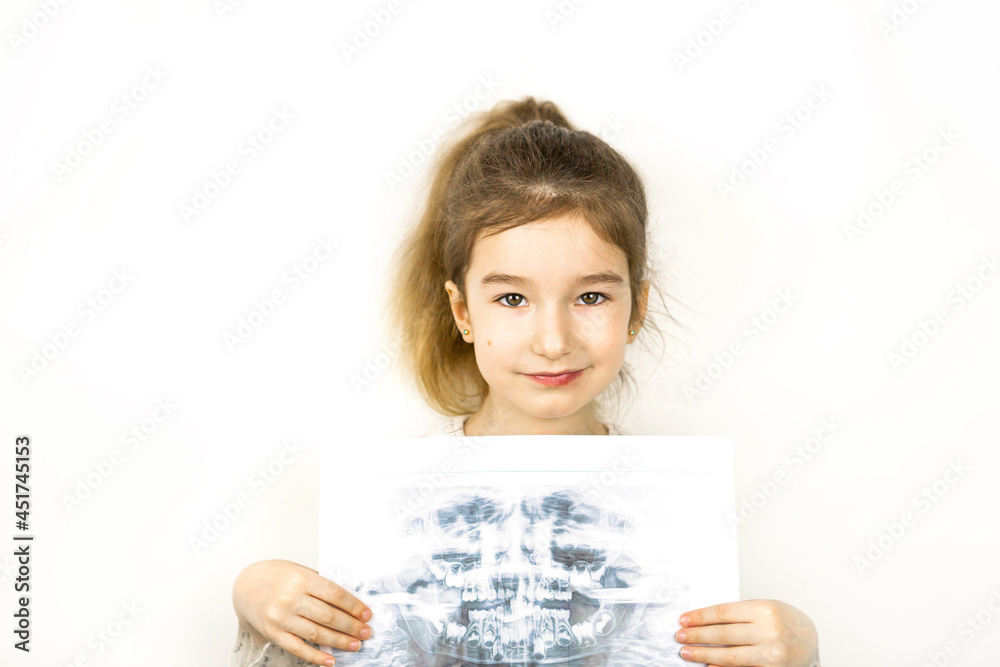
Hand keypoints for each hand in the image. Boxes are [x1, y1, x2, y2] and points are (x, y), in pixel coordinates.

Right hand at [232, 559, 372, 665]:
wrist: (245, 585)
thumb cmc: (276, 576)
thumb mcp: (300, 570)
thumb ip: (321, 585)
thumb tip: (349, 603)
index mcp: (301, 579)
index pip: (335, 595)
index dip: (354, 606)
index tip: (366, 614)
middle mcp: (290, 598)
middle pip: (328, 616)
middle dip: (351, 626)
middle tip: (366, 632)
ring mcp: (281, 618)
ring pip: (316, 634)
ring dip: (339, 642)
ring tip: (355, 645)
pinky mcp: (273, 633)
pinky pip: (298, 648)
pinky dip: (316, 657)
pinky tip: (331, 660)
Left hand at [675, 599, 818, 666]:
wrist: (810, 640)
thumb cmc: (784, 620)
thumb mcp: (763, 608)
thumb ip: (738, 615)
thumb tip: (703, 622)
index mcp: (764, 610)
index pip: (723, 613)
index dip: (700, 617)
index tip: (684, 620)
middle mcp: (768, 631)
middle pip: (723, 634)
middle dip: (697, 636)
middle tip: (680, 637)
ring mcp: (771, 654)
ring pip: (729, 655)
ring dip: (704, 654)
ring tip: (687, 652)